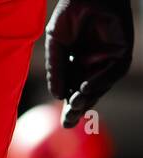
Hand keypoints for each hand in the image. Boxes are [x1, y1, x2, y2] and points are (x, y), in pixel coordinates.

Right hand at [46, 0, 134, 127]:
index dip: (70, 107)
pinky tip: (85, 87)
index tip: (65, 123)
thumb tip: (57, 96)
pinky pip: (115, 71)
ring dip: (89, 97)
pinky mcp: (122, 50)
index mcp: (75, 64)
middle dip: (79, 107)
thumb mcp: (56, 44)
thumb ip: (56, 69)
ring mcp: (109, 57)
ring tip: (75, 104)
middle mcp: (93, 64)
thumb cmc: (69, 13)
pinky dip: (100, 81)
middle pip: (88, 92)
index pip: (73, 90)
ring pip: (102, 85)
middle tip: (69, 121)